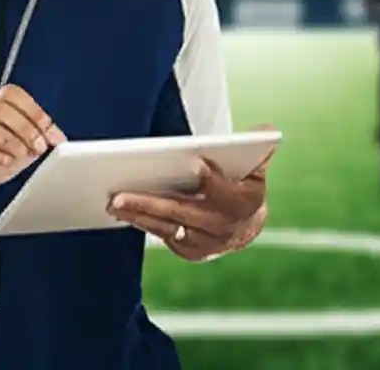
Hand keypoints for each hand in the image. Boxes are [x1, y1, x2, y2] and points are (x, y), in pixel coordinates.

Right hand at [0, 84, 64, 201]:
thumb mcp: (21, 149)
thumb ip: (38, 140)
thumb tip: (58, 137)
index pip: (15, 95)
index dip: (35, 112)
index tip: (50, 133)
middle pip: (1, 108)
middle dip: (25, 128)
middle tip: (37, 147)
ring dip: (8, 141)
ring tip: (20, 156)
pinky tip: (2, 161)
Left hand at [108, 137, 273, 261]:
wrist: (246, 226)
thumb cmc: (244, 187)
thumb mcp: (256, 167)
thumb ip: (259, 148)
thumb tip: (266, 129)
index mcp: (245, 203)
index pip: (224, 191)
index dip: (212, 180)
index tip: (196, 164)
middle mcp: (223, 227)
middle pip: (182, 212)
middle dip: (150, 203)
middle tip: (119, 195)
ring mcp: (206, 243)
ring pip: (167, 227)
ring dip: (138, 216)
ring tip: (113, 202)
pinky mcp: (190, 251)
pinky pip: (163, 236)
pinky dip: (143, 223)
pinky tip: (123, 212)